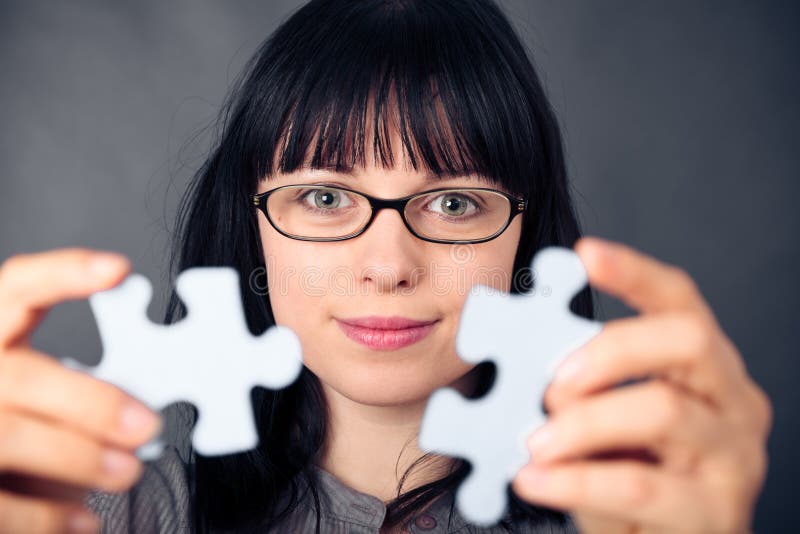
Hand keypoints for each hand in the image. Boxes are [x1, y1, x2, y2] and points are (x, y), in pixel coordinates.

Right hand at [0, 249, 162, 532]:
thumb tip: (142, 410)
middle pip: (18, 377)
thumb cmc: (26, 425)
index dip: (61, 273)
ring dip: (79, 459)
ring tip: (128, 473)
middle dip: (91, 402)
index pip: (15, 288)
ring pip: (8, 437)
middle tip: (149, 427)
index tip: (119, 268)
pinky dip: (46, 516)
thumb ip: (80, 391)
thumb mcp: (44, 395)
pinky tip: (84, 522)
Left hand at [511, 237, 772, 533]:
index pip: (681, 302)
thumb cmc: (632, 475)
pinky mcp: (714, 513)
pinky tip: (536, 480)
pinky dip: (575, 479)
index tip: (586, 252)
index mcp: (704, 369)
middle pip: (687, 341)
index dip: (636, 273)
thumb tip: (522, 355)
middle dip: (611, 348)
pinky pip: (638, 485)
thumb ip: (579, 386)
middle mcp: (732, 402)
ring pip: (661, 411)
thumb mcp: (607, 421)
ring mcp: (733, 458)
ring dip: (583, 420)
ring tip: (535, 440)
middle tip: (554, 378)